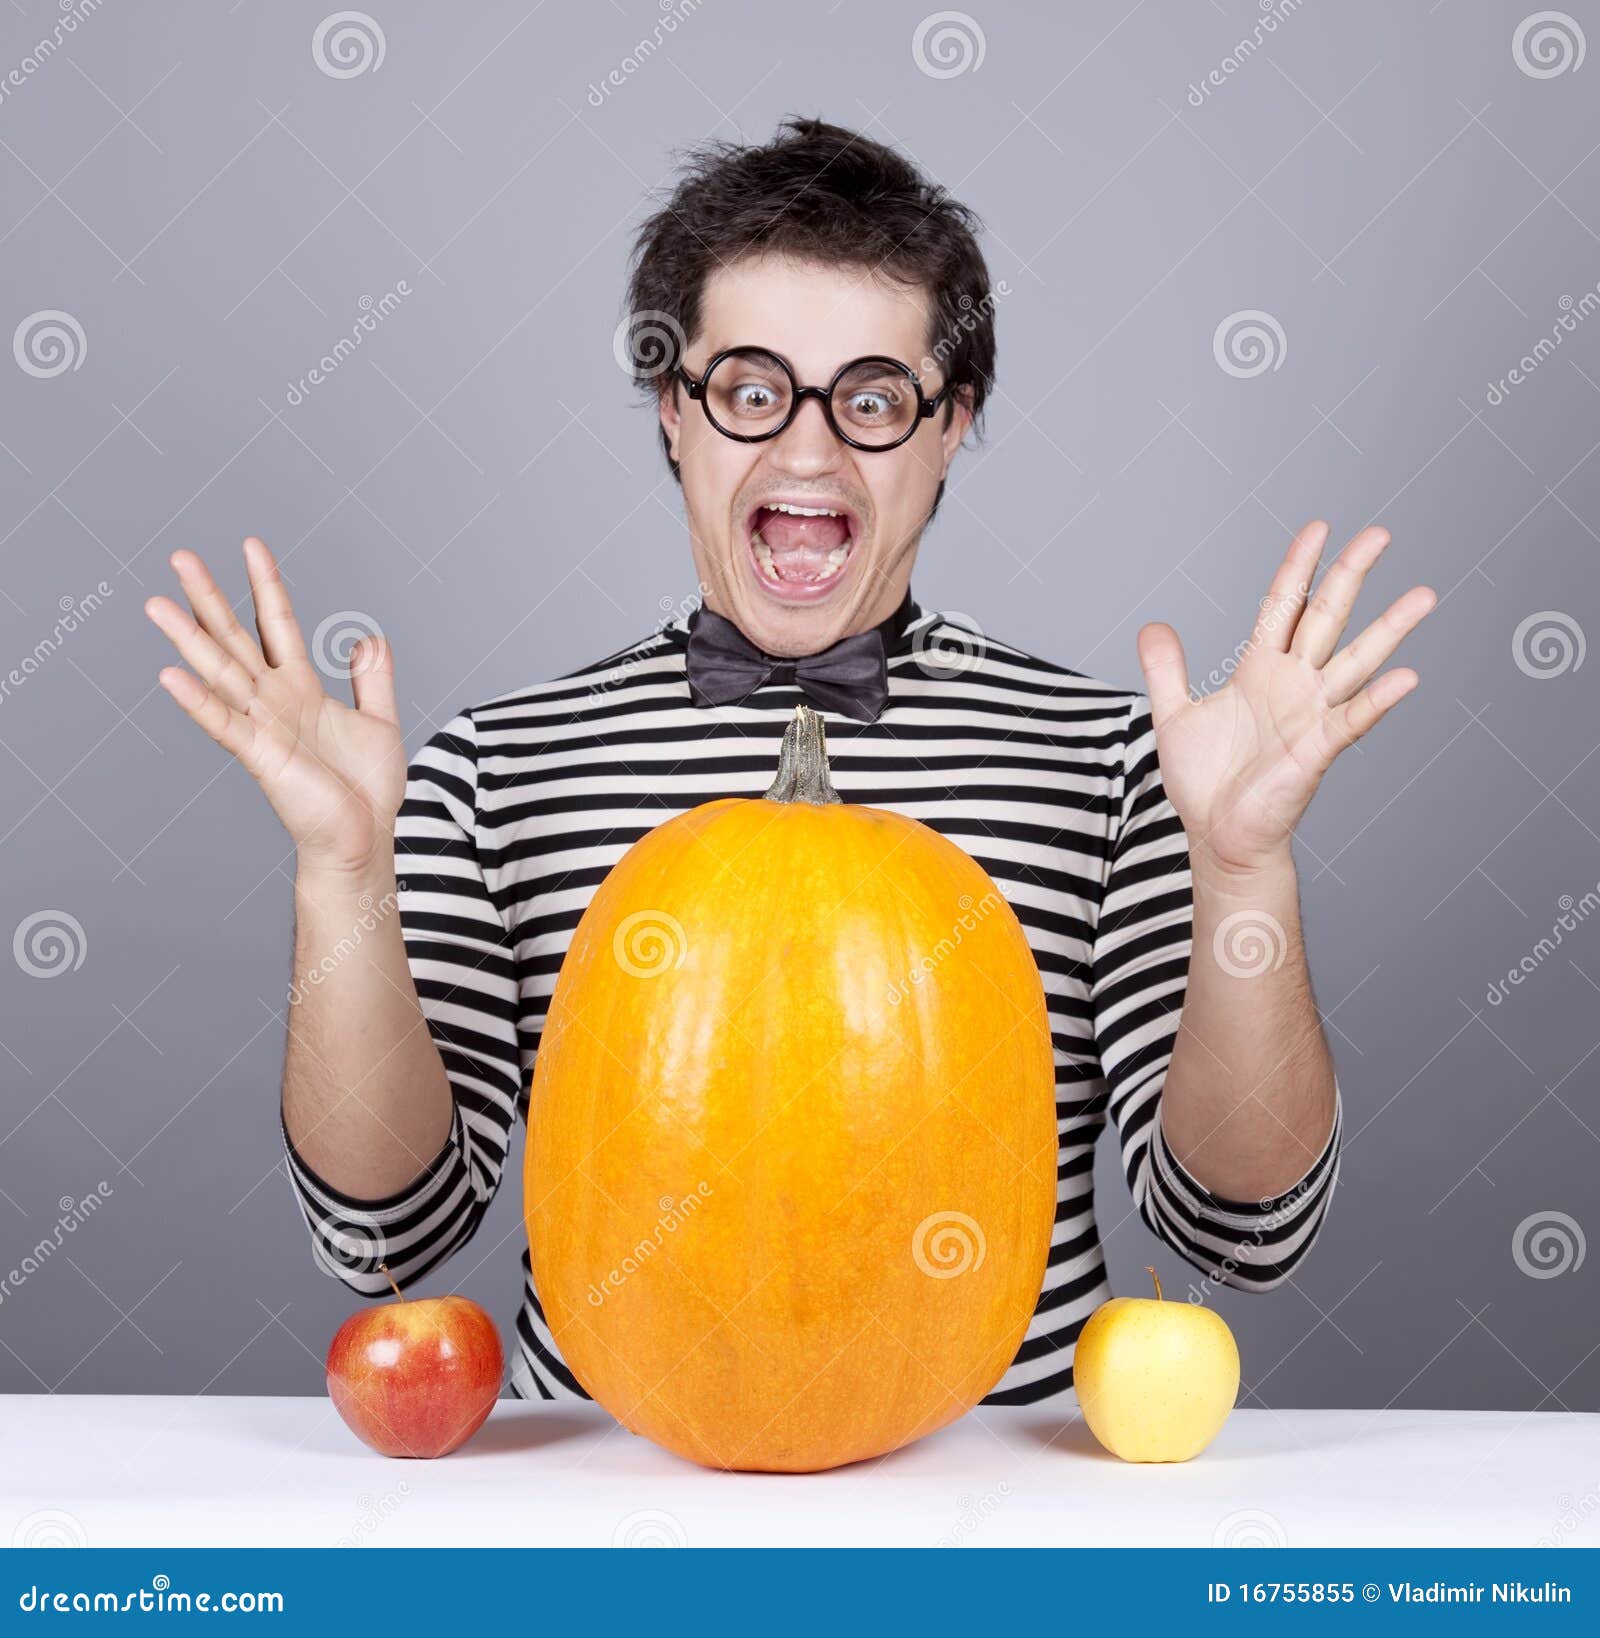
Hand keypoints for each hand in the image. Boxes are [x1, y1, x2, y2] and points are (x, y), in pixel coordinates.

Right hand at [145, 538, 405, 877]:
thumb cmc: (366, 790)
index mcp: (300, 689)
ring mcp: (263, 726)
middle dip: (209, 597)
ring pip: (220, 672)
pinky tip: (170, 675)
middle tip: (180, 555)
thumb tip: (367, 637)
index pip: (276, 624)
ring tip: (157, 603)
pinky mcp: (261, 757)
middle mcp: (274, 701)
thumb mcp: (379, 721)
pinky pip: (225, 724)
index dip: (266, 585)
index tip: (251, 545)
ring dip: (188, 639)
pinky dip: (198, 702)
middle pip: (234, 637)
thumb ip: (372, 679)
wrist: (363, 838)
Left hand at [1135, 520, 1435, 877]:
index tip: (1319, 527)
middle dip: (1351, 575)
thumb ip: (1166, 669)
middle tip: (1380, 533)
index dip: (1299, 566)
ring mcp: (1310, 715)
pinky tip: (1406, 676)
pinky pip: (1353, 719)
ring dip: (1390, 629)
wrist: (1217, 835)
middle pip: (1327, 617)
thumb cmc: (1204, 781)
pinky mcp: (1317, 750)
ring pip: (1355, 661)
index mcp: (1259, 669)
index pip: (1285, 604)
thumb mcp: (1174, 714)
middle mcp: (1292, 684)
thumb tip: (1154, 625)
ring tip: (1424, 594)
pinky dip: (1379, 699)